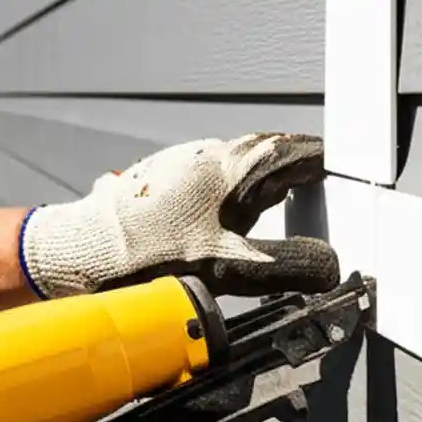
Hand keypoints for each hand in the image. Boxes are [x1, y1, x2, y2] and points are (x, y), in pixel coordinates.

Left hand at [18, 132, 337, 298]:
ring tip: (278, 211)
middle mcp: (210, 154)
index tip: (345, 179)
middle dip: (298, 175)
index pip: (300, 152)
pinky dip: (232, 197)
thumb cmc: (144, 257)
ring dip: (263, 185)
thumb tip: (329, 267)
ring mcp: (183, 163)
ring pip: (240, 166)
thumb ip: (288, 266)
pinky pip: (213, 179)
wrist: (76, 255)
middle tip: (319, 195)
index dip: (328, 167)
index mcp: (235, 166)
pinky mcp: (162, 180)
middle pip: (271, 155)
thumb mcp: (229, 268)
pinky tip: (225, 224)